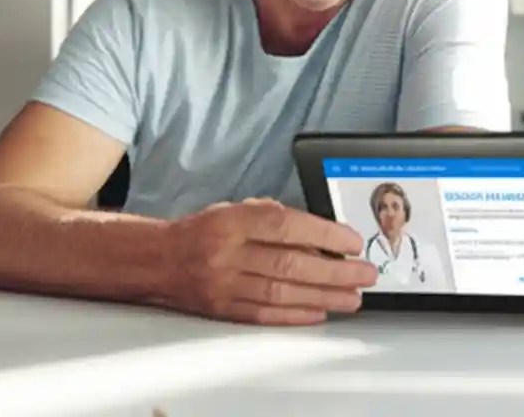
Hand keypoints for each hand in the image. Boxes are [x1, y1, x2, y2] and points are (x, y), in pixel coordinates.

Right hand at [162, 198, 376, 324]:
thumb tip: (322, 236)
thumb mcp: (237, 210)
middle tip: (364, 274)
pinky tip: (320, 312)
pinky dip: (296, 315)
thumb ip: (276, 218)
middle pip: (289, 264)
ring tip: (352, 297)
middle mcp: (227, 253)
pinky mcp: (222, 309)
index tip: (352, 242)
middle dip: (335, 272)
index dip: (324, 235)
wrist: (159, 260)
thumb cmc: (205, 232)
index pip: (286, 226)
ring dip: (324, 297)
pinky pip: (264, 314)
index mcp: (232, 221)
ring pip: (281, 293)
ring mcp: (223, 284)